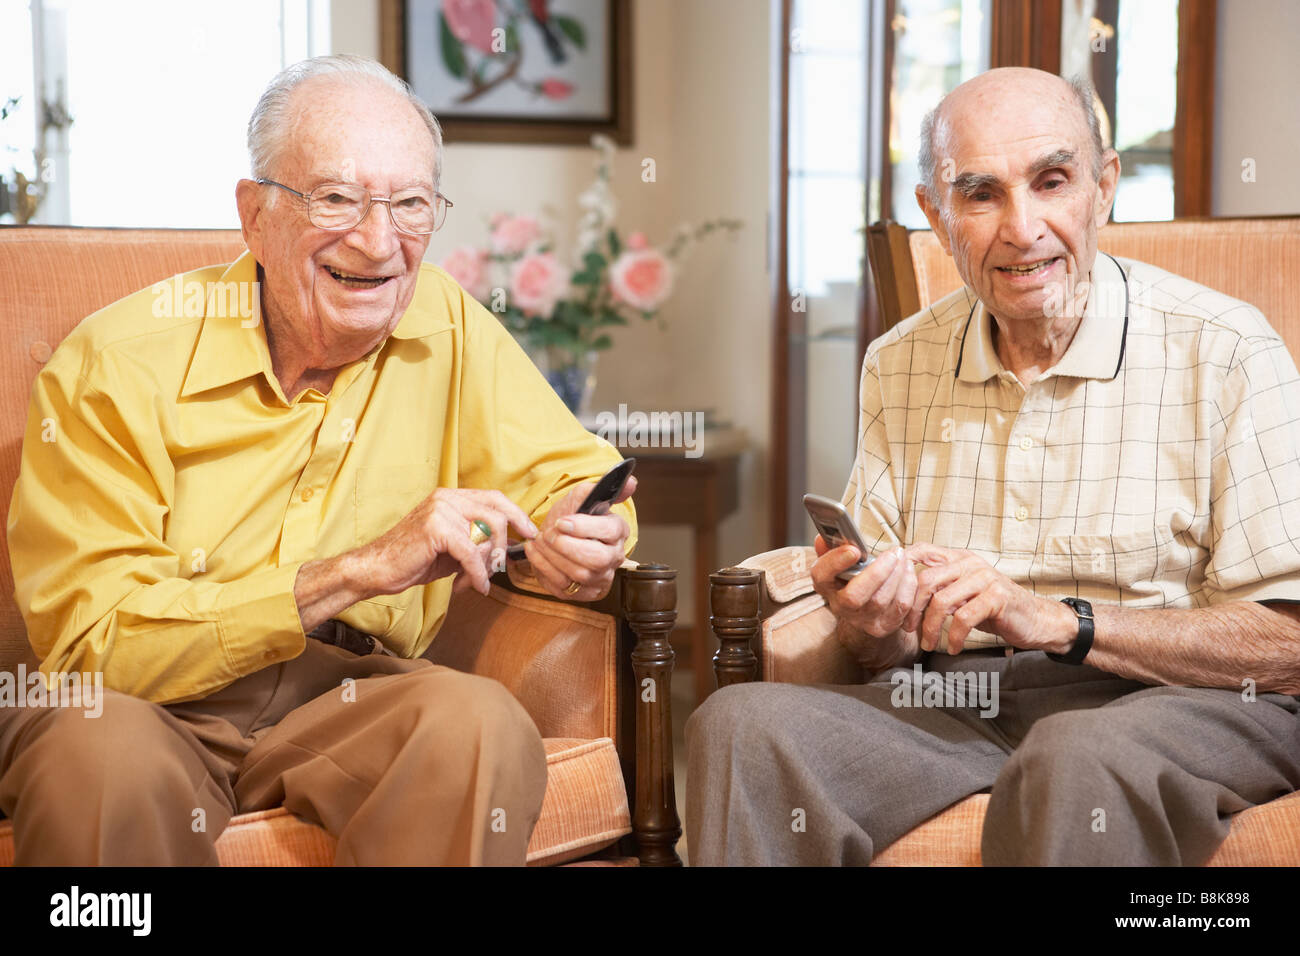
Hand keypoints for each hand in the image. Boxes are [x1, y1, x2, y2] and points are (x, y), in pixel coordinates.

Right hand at [357, 488, 538, 597]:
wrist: (377, 569)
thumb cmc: (414, 560)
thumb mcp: (452, 547)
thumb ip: (477, 540)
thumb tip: (508, 547)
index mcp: (451, 497)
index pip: (495, 498)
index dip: (517, 514)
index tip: (531, 533)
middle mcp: (447, 498)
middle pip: (497, 515)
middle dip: (503, 546)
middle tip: (496, 569)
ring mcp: (440, 510)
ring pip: (487, 536)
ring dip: (487, 565)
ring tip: (473, 580)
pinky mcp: (436, 529)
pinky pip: (472, 554)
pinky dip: (477, 574)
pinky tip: (474, 587)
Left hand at [524, 475, 636, 600]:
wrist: (554, 538)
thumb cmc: (569, 519)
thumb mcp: (578, 500)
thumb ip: (597, 489)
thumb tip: (631, 482)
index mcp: (618, 531)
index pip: (610, 531)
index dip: (584, 527)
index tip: (563, 522)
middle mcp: (613, 557)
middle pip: (597, 558)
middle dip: (567, 546)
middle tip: (549, 535)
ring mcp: (599, 577)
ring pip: (578, 573)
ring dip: (552, 556)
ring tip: (539, 541)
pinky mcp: (582, 592)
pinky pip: (563, 586)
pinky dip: (543, 567)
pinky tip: (536, 552)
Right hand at [810, 536, 917, 655]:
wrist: (864, 607)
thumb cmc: (852, 576)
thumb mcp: (839, 559)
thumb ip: (832, 545)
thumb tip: (824, 538)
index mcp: (825, 584)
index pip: (821, 575)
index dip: (836, 562)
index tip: (854, 550)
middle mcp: (840, 606)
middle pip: (854, 597)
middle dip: (876, 573)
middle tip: (893, 553)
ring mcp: (862, 620)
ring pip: (881, 601)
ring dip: (897, 575)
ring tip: (902, 557)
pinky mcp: (884, 626)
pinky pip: (900, 606)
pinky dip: (908, 586)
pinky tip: (908, 570)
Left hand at [902, 542, 1075, 653]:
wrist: (1034, 620)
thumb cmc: (993, 608)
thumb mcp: (963, 594)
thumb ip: (940, 589)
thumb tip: (902, 597)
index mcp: (959, 558)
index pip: (922, 551)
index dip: (902, 568)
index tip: (892, 591)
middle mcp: (970, 564)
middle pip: (925, 580)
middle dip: (912, 608)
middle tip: (908, 629)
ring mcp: (984, 579)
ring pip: (942, 601)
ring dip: (930, 627)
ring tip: (928, 643)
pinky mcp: (996, 598)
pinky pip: (963, 618)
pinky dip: (954, 636)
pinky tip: (953, 647)